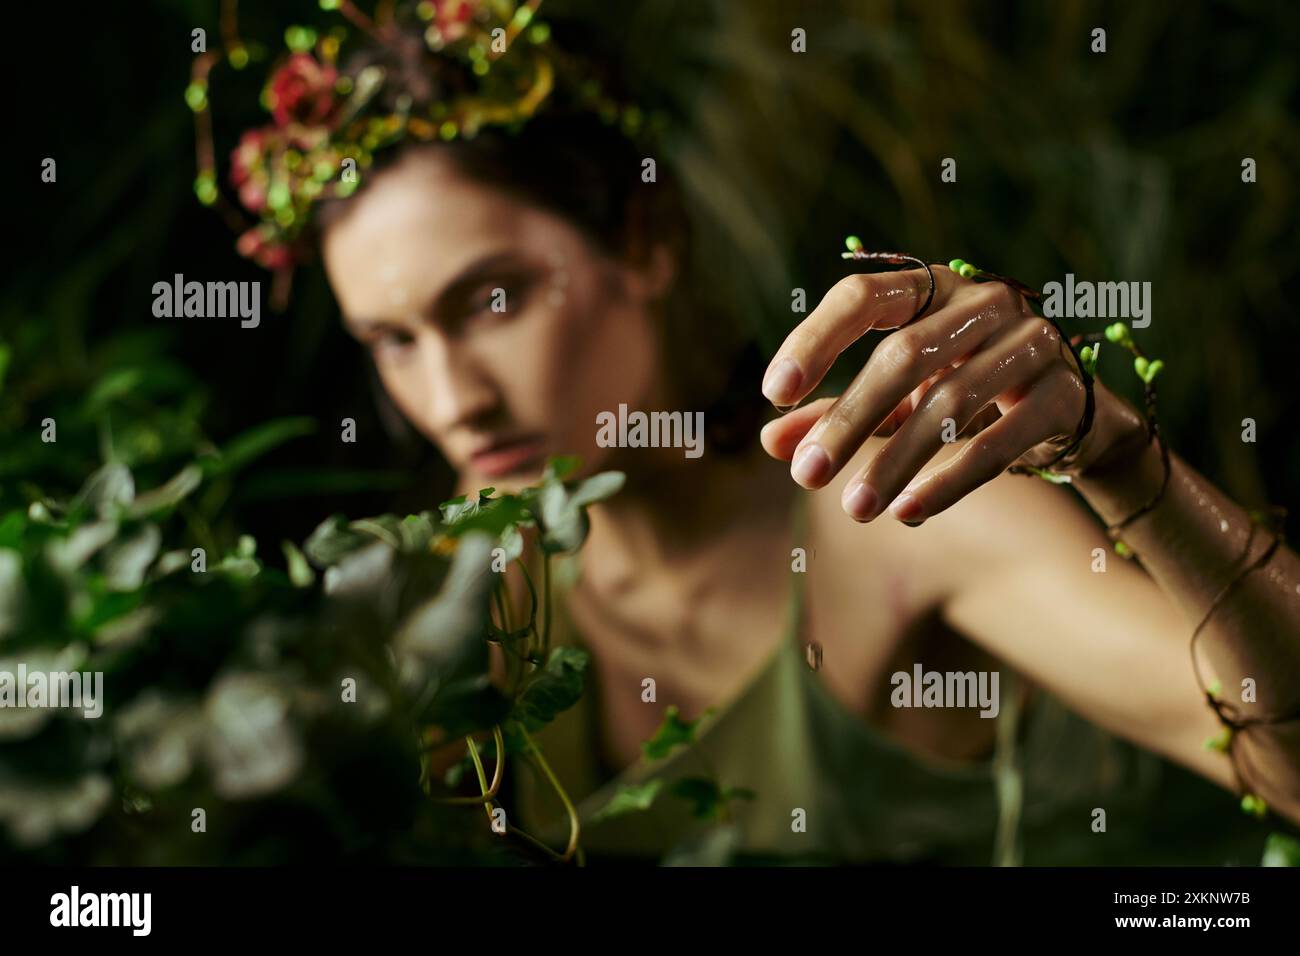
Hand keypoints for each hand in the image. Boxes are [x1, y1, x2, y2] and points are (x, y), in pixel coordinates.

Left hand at [759, 265, 1123, 524]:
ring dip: (894, 461)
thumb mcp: (894, 401)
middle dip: (848, 420)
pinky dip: (949, 481)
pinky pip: (999, 440)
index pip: (862, 297)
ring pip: (950, 401)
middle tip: (806, 477)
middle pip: (902, 355)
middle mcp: (983, 301)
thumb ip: (834, 415)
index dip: (814, 340)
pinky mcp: (1063, 392)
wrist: (1066, 414)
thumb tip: (770, 443)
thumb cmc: (962, 393)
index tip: (774, 395)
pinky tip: (907, 513)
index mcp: (931, 289)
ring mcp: (1031, 341)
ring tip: (854, 509)